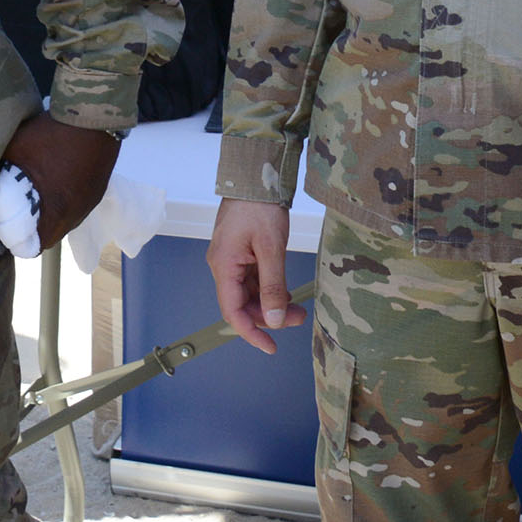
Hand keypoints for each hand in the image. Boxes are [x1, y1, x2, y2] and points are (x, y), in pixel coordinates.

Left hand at [3, 113, 118, 247]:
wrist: (92, 116)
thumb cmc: (52, 135)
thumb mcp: (17, 150)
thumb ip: (1, 170)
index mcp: (56, 210)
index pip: (36, 245)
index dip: (19, 241)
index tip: (7, 229)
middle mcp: (76, 212)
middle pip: (51, 234)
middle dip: (34, 227)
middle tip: (19, 211)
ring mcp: (90, 201)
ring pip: (66, 220)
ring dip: (51, 212)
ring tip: (38, 193)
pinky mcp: (98, 188)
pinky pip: (77, 204)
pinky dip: (65, 198)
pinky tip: (57, 179)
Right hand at [208, 199, 300, 354]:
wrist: (256, 175)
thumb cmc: (260, 207)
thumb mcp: (271, 248)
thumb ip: (273, 286)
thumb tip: (274, 319)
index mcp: (224, 266)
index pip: (233, 312)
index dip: (251, 333)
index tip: (270, 346)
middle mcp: (223, 265)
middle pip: (242, 304)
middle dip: (268, 316)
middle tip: (298, 318)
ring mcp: (232, 259)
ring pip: (249, 293)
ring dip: (271, 303)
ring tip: (298, 307)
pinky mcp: (241, 252)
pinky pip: (253, 279)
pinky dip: (269, 288)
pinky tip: (287, 291)